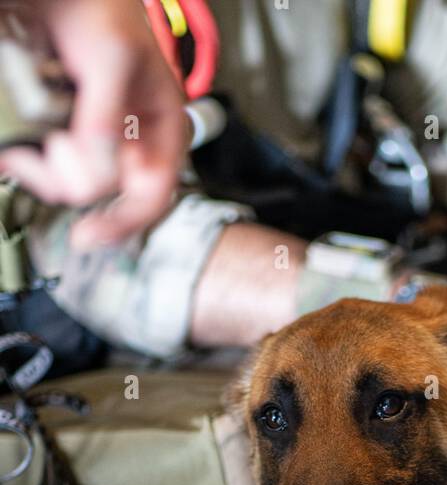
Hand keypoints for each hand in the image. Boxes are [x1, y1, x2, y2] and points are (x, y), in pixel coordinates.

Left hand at [0, 0, 185, 247]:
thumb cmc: (104, 10)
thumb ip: (106, 117)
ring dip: (41, 164)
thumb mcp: (112, 58)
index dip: (122, 221)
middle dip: (67, 172)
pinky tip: (17, 148)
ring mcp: (95, 142)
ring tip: (27, 141)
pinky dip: (27, 158)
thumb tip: (97, 171)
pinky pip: (46, 165)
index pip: (152, 197)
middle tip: (49, 144)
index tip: (86, 233)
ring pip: (69, 181)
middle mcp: (130, 144)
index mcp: (162, 132)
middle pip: (101, 191)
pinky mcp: (65, 136)